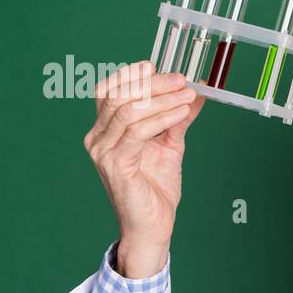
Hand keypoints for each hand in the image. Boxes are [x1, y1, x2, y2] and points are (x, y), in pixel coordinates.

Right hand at [83, 60, 205, 276]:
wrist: (153, 226)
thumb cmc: (156, 190)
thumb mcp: (170, 145)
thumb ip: (178, 118)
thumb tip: (195, 93)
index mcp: (105, 130)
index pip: (109, 91)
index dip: (131, 75)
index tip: (157, 66)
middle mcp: (98, 138)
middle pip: (119, 96)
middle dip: (153, 84)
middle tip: (182, 80)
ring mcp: (103, 152)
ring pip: (128, 110)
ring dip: (162, 99)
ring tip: (188, 95)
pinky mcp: (116, 165)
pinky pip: (137, 132)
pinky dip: (162, 118)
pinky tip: (181, 114)